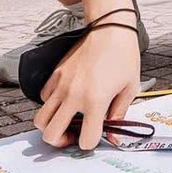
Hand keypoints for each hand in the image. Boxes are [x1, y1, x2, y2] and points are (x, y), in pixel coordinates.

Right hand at [36, 27, 140, 150]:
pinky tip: (65, 100)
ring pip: (40, 119)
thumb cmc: (123, 56)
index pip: (86, 139)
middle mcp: (74, 96)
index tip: (95, 136)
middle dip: (60, 142)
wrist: (110, 29)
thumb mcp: (130, 88)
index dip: (91, 143)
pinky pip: (43, 98)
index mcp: (95, 101)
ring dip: (50, 125)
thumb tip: (113, 135)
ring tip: (64, 121)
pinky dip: (50, 104)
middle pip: (51, 134)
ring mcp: (61, 85)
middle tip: (72, 136)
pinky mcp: (55, 74)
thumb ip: (120, 114)